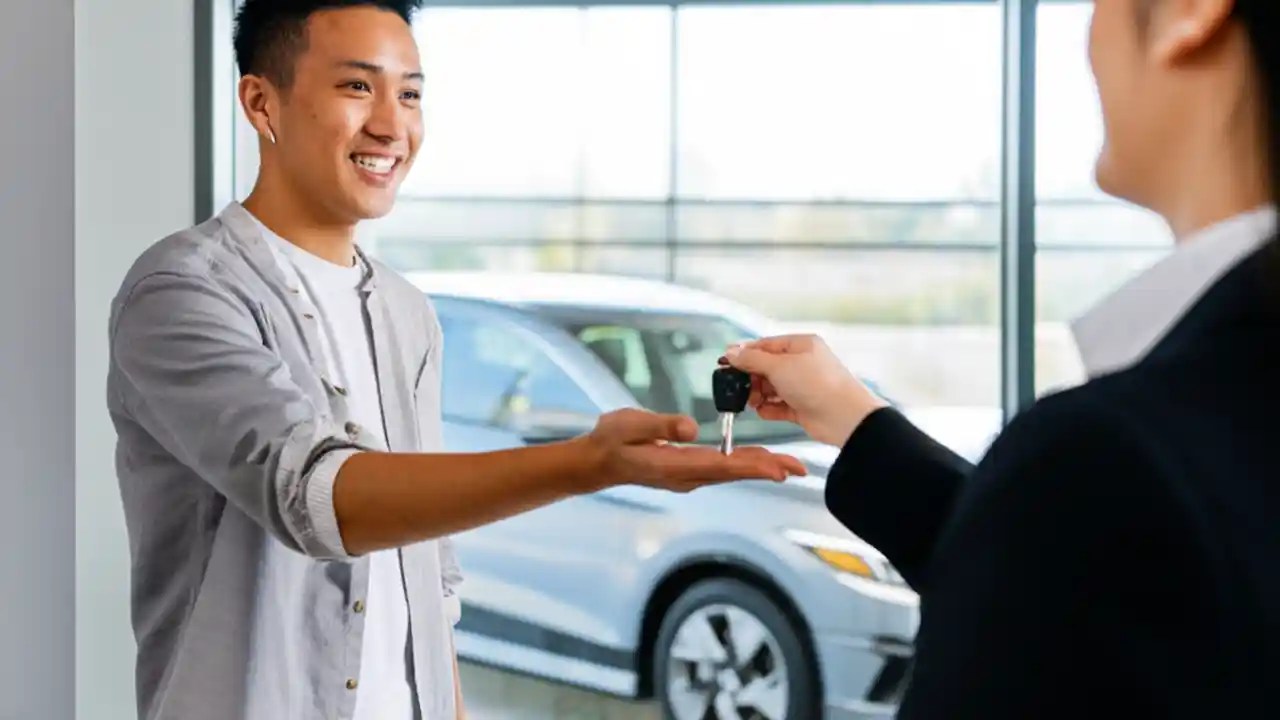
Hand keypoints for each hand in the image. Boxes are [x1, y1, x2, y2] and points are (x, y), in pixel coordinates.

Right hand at [578, 408, 806, 491]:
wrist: (597, 461)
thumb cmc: (610, 441)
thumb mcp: (629, 425)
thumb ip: (660, 425)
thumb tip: (692, 427)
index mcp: (675, 465)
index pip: (722, 466)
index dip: (752, 466)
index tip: (778, 468)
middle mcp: (687, 475)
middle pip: (734, 472)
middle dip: (767, 469)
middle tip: (799, 468)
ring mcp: (688, 475)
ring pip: (731, 471)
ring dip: (760, 467)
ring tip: (788, 465)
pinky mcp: (687, 469)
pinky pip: (722, 468)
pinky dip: (744, 463)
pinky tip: (758, 459)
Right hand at [723, 334, 887, 446]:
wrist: (843, 417)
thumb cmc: (816, 384)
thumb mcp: (779, 366)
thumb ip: (752, 359)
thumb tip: (730, 352)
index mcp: (801, 345)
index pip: (767, 345)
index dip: (746, 354)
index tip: (726, 363)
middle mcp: (803, 364)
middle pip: (768, 367)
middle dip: (752, 378)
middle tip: (740, 387)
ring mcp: (804, 386)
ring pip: (773, 388)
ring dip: (759, 395)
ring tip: (752, 402)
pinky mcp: (804, 407)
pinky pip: (780, 406)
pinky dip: (770, 408)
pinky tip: (763, 411)